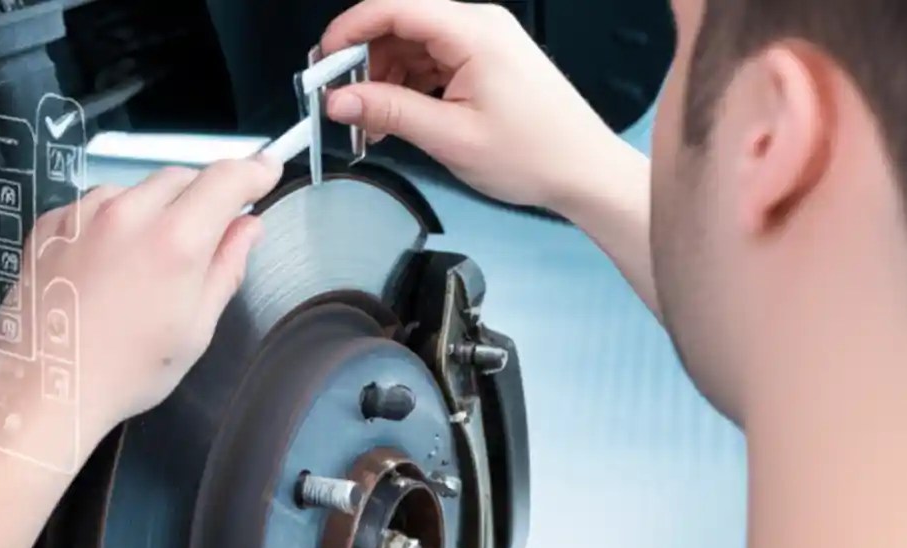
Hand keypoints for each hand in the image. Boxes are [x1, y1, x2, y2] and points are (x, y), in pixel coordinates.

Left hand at [0, 158, 281, 438]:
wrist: (45, 390)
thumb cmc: (122, 372)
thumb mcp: (195, 328)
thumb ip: (227, 267)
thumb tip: (248, 229)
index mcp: (174, 242)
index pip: (227, 179)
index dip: (255, 171)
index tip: (266, 170)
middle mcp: (127, 215)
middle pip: (183, 177)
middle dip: (203, 197)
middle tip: (207, 236)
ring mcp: (82, 214)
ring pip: (138, 189)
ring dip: (156, 210)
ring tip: (147, 263)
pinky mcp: (51, 223)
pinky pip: (96, 204)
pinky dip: (114, 222)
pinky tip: (110, 266)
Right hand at [321, 0, 626, 214]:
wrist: (583, 172)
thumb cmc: (537, 154)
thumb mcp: (451, 137)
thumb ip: (390, 112)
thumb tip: (340, 99)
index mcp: (474, 32)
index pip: (395, 7)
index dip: (349, 30)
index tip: (322, 63)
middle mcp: (479, 26)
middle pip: (400, 24)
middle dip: (364, 62)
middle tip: (341, 102)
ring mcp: (484, 42)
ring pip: (412, 45)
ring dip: (385, 80)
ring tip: (372, 123)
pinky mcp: (486, 61)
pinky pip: (432, 61)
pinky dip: (409, 86)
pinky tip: (398, 118)